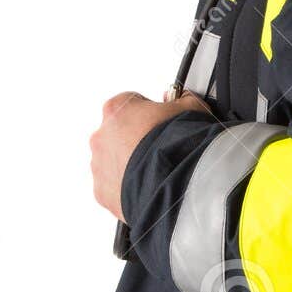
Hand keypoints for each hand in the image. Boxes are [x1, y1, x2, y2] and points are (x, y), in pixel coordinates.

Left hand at [90, 90, 210, 220]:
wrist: (175, 183)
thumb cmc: (177, 144)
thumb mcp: (192, 108)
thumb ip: (184, 100)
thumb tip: (185, 99)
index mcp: (116, 109)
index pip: (131, 104)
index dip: (150, 114)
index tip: (162, 123)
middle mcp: (101, 136)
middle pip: (119, 134)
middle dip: (137, 141)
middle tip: (161, 149)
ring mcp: (99, 166)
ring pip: (114, 163)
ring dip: (131, 165)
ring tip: (157, 171)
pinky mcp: (103, 192)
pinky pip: (114, 188)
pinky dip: (128, 189)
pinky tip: (150, 187)